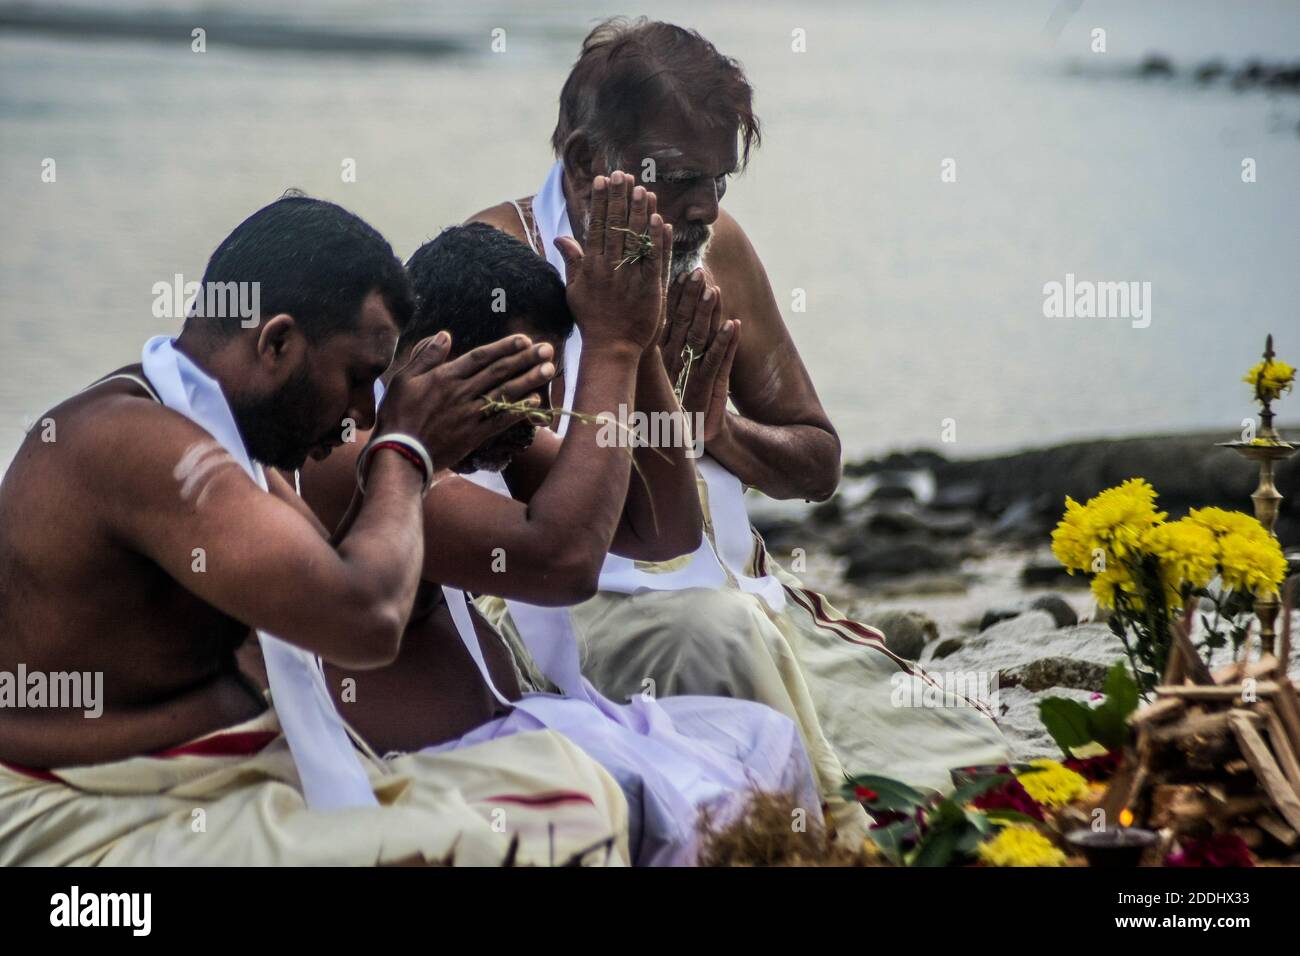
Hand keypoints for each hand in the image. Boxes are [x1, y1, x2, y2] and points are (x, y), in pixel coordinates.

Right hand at [376, 332, 555, 468]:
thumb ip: (426, 356)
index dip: (505, 347)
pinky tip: (536, 402)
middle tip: (547, 349)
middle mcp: (461, 392)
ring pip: (504, 393)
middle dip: (525, 359)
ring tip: (549, 369)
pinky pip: (501, 420)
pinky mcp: (474, 435)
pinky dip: (519, 410)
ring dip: (529, 380)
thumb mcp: (403, 379)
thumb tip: (445, 335)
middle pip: (499, 372)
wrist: (400, 453)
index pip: (481, 357)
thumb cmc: (397, 415)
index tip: (524, 340)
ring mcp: (469, 414)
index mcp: (445, 376)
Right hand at [554, 170, 669, 354]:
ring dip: (639, 212)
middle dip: (619, 198)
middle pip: (615, 227)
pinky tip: (660, 220)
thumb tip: (560, 237)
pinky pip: (654, 260)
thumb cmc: (592, 321)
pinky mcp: (649, 289)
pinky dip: (657, 240)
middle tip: (623, 174)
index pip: (595, 226)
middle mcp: (609, 269)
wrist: (611, 348)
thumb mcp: (575, 291)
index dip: (599, 202)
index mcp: (591, 267)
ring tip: (643, 189)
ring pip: (635, 239)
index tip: (602, 180)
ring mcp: (630, 278)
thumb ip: (572, 262)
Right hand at [660, 273, 739, 442]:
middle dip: (691, 298)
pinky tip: (733, 325)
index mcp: (656, 359)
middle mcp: (669, 367)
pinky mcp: (705, 394)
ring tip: (714, 290)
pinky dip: (725, 345)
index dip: (675, 297)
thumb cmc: (669, 405)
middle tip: (698, 272)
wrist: (677, 447)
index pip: (666, 321)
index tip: (681, 272)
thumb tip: (656, 314)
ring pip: (698, 341)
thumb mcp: (659, 374)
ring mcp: (686, 380)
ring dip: (708, 315)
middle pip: (682, 326)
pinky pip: (716, 366)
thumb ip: (659, 345)